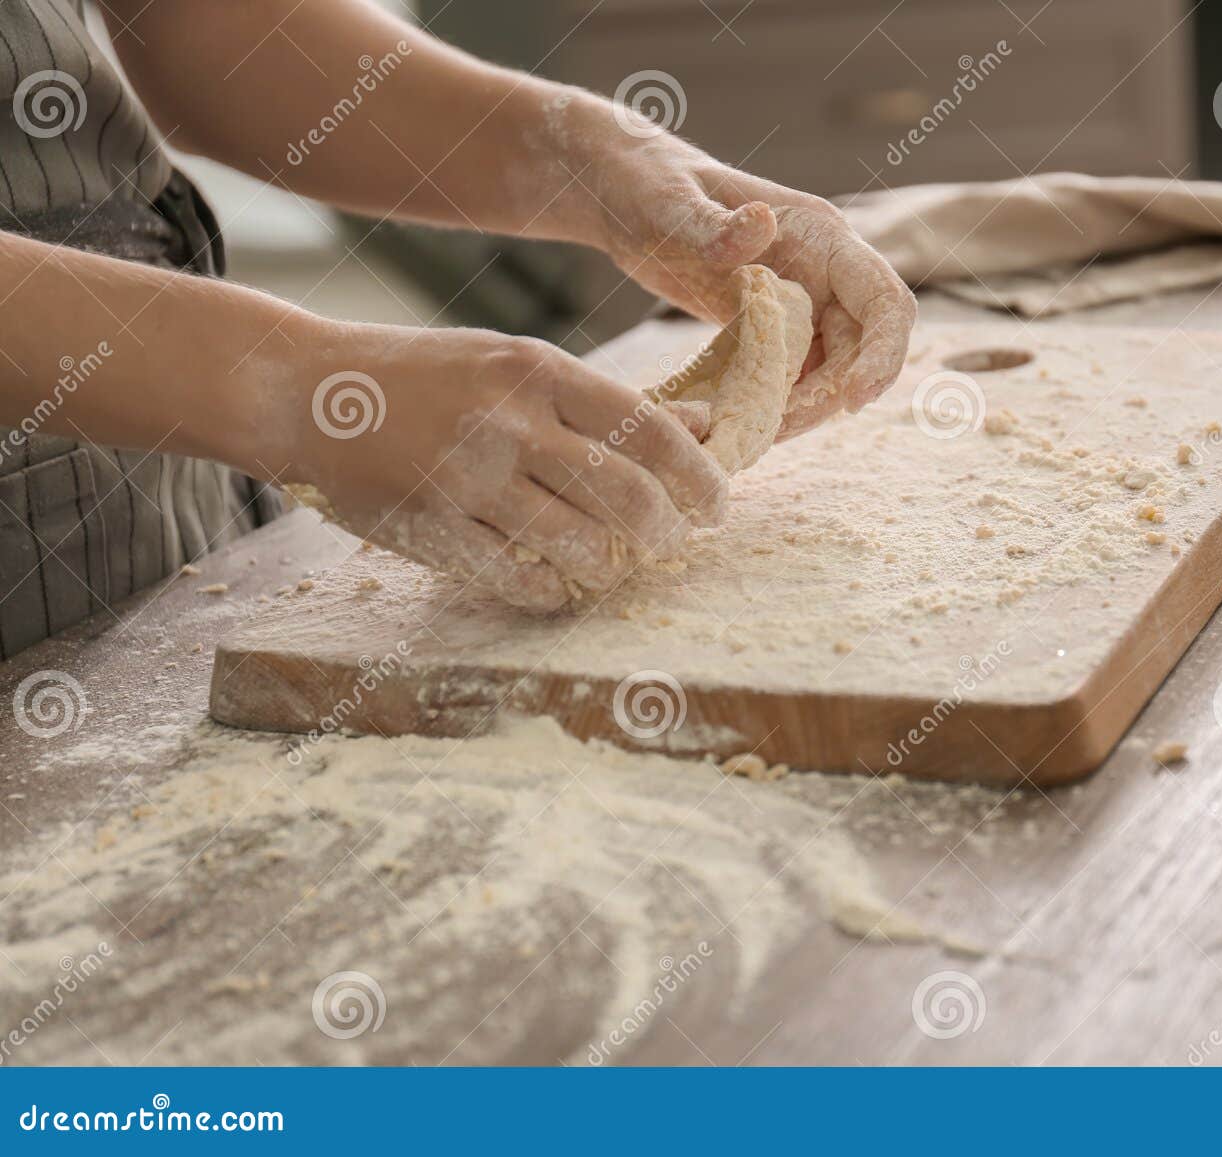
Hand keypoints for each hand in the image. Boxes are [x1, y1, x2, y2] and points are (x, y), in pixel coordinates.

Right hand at [278, 323, 725, 611]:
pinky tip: (557, 580)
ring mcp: (467, 477)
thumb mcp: (519, 365)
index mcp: (538, 371)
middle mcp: (508, 421)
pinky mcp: (431, 526)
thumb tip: (706, 425)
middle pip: (628, 495)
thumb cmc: (431, 378)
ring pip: (579, 544)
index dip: (700, 477)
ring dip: (611, 566)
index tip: (716, 505)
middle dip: (667, 532)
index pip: (651, 429)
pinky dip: (553, 589)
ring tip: (612, 562)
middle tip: (672, 542)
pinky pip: (518, 577)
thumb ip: (607, 400)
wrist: (310, 390)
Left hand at [566, 108, 915, 438]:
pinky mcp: (774, 325)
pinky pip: (793, 373)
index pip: (883, 299)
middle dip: (831, 395)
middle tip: (774, 429)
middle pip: (860, 347)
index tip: (852, 401)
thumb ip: (712, 222)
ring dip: (803, 407)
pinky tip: (737, 421)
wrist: (623, 192)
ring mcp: (801, 299)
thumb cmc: (647, 183)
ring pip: (829, 368)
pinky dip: (775, 402)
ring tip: (751, 433)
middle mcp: (823, 269)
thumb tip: (763, 225)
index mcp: (819, 235)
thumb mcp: (669, 203)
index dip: (883, 353)